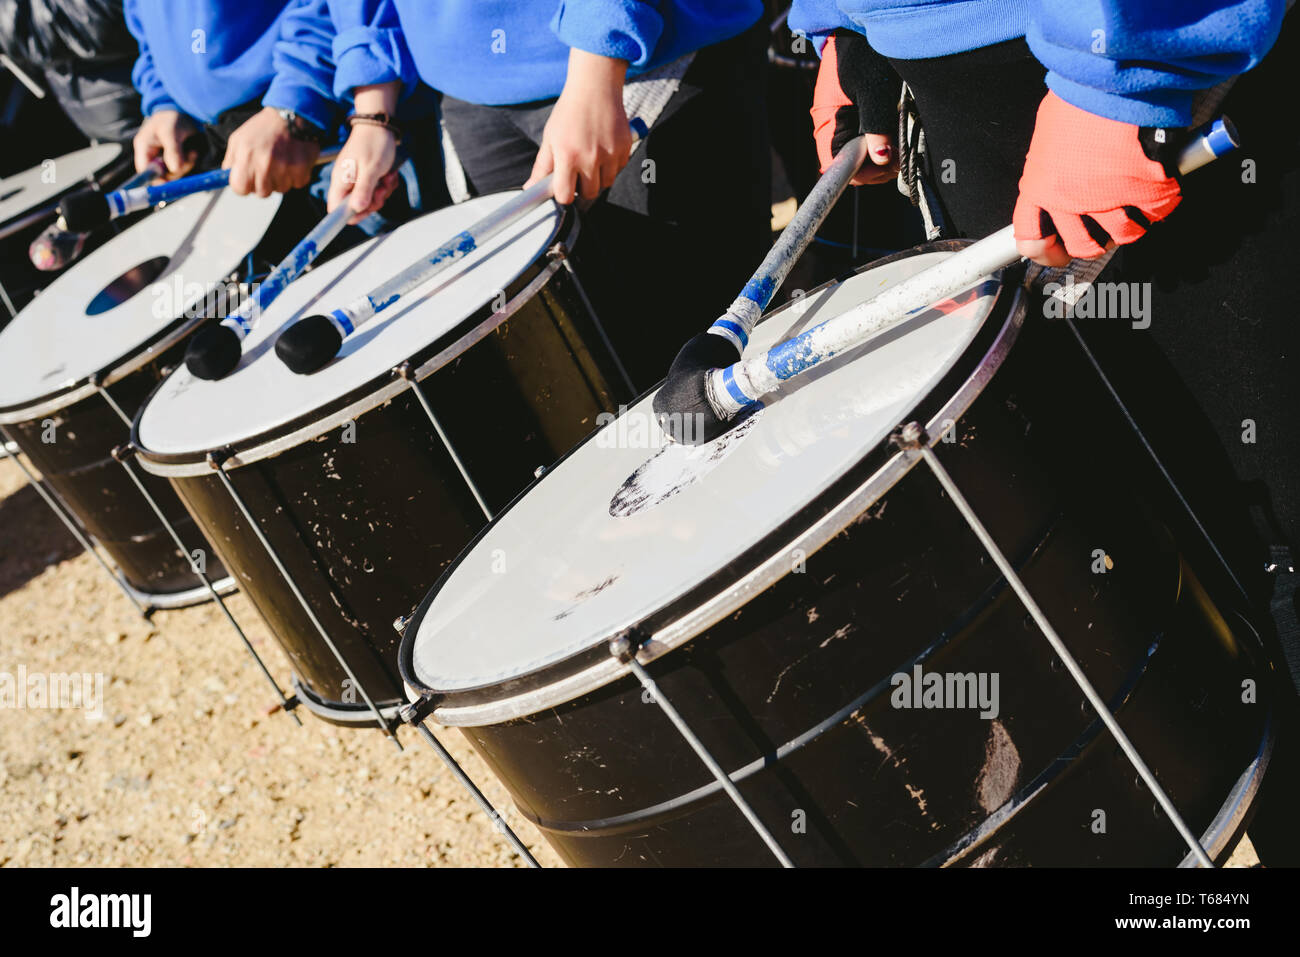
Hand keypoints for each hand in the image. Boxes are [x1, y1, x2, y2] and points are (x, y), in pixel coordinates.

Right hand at [133, 109, 199, 179]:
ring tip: (192, 152)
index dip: (156, 178)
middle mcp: (152, 155)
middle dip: (177, 170)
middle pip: (161, 175)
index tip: (171, 179)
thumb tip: (174, 170)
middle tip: (189, 158)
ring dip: (186, 165)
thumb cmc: (171, 118)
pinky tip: (193, 152)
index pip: (144, 171)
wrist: (183, 111)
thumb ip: (172, 151)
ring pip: (174, 173)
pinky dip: (189, 162)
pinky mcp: (175, 159)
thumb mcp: (171, 132)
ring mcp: (163, 158)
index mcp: (144, 147)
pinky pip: (182, 168)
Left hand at [222, 107, 320, 197]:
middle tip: (267, 169)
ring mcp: (284, 168)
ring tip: (281, 161)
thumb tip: (227, 176)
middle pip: (262, 193)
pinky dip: (296, 176)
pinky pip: (297, 184)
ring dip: (281, 179)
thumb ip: (231, 160)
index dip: (244, 186)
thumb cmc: (263, 127)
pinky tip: (292, 162)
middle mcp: (264, 164)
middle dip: (264, 184)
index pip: (240, 189)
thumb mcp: (239, 139)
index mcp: (246, 156)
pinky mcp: (301, 169)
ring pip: (281, 189)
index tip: (248, 180)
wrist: (291, 115)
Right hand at [327, 123, 399, 223]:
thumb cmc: (374, 143)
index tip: (366, 210)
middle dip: (373, 202)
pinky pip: (377, 191)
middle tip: (381, 189)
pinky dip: (385, 185)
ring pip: (370, 200)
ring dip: (382, 192)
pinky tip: (389, 175)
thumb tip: (357, 209)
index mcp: (341, 181)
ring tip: (386, 177)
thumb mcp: (371, 169)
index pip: (336, 209)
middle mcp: (346, 183)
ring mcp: (357, 180)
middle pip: (357, 208)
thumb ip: (364, 190)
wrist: (380, 126)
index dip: (350, 215)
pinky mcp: (367, 178)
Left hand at [526, 50, 631, 204]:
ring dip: (598, 178)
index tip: (563, 188)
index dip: (563, 195)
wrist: (594, 87)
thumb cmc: (569, 112)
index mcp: (568, 155)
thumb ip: (542, 167)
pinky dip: (611, 166)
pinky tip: (603, 150)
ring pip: (606, 183)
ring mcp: (610, 154)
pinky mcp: (624, 148)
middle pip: (589, 194)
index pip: (565, 195)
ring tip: (591, 159)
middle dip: (582, 187)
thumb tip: (531, 189)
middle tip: (577, 172)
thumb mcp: (550, 138)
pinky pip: (618, 170)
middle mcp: (590, 157)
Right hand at [811, 29, 899, 186]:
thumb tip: (881, 158)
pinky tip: (897, 131)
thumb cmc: (863, 55)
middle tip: (903, 150)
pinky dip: (885, 141)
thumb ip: (876, 125)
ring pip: (863, 156)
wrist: (861, 32)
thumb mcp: (873, 89)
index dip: (865, 171)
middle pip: (853, 165)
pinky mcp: (856, 120)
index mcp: (827, 124)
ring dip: (885, 153)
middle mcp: (832, 129)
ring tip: (903, 138)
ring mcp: (844, 125)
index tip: (890, 162)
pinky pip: (869, 142)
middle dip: (880, 163)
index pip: (838, 166)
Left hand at [1014, 91, 1181, 266]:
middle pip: (1082, 245)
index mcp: (1038, 185)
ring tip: (1137, 210)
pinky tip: (1161, 188)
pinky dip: (1162, 204)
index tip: (1054, 251)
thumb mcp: (1049, 130)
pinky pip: (1157, 212)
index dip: (1043, 251)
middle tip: (1105, 232)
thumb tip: (1059, 168)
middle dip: (1096, 243)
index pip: (1029, 238)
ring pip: (1124, 234)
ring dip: (1133, 226)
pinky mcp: (1145, 190)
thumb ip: (1050, 161)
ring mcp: (1108, 198)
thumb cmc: (1080, 93)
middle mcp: (1069, 200)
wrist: (1114, 76)